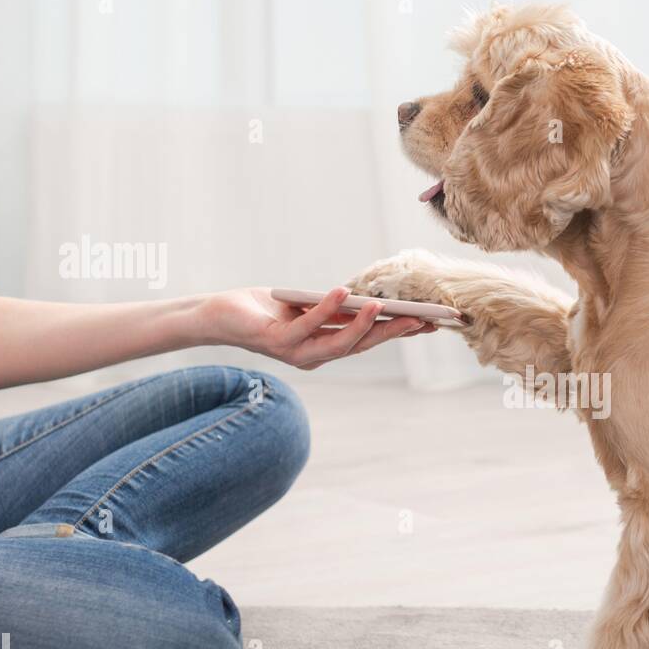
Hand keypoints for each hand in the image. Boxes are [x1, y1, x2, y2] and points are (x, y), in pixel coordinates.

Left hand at [198, 287, 436, 369]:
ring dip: (363, 326)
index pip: (369, 341)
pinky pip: (307, 325)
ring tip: (384, 307)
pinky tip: (342, 292)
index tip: (429, 323)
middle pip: (361, 345)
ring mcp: (296, 352)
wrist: (219, 316)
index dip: (399, 333)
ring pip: (338, 343)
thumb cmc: (264, 309)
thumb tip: (370, 298)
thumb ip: (333, 309)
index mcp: (325, 347)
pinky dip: (327, 309)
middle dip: (393, 333)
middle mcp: (314, 356)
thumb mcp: (307, 308)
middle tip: (423, 320)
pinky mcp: (276, 341)